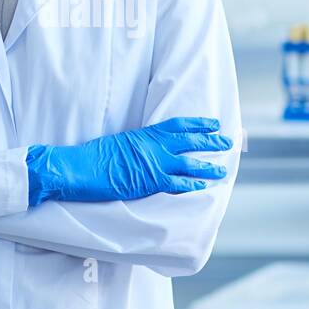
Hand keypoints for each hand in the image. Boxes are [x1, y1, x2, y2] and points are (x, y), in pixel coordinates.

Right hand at [26, 117, 230, 206]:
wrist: (80, 168)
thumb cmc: (92, 156)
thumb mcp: (118, 143)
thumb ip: (135, 145)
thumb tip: (143, 149)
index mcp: (144, 134)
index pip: (178, 124)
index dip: (198, 123)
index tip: (213, 123)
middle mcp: (153, 146)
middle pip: (189, 141)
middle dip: (211, 141)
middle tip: (227, 141)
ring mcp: (153, 163)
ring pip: (189, 163)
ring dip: (208, 166)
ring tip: (222, 169)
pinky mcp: (150, 182)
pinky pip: (177, 183)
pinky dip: (192, 184)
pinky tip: (203, 186)